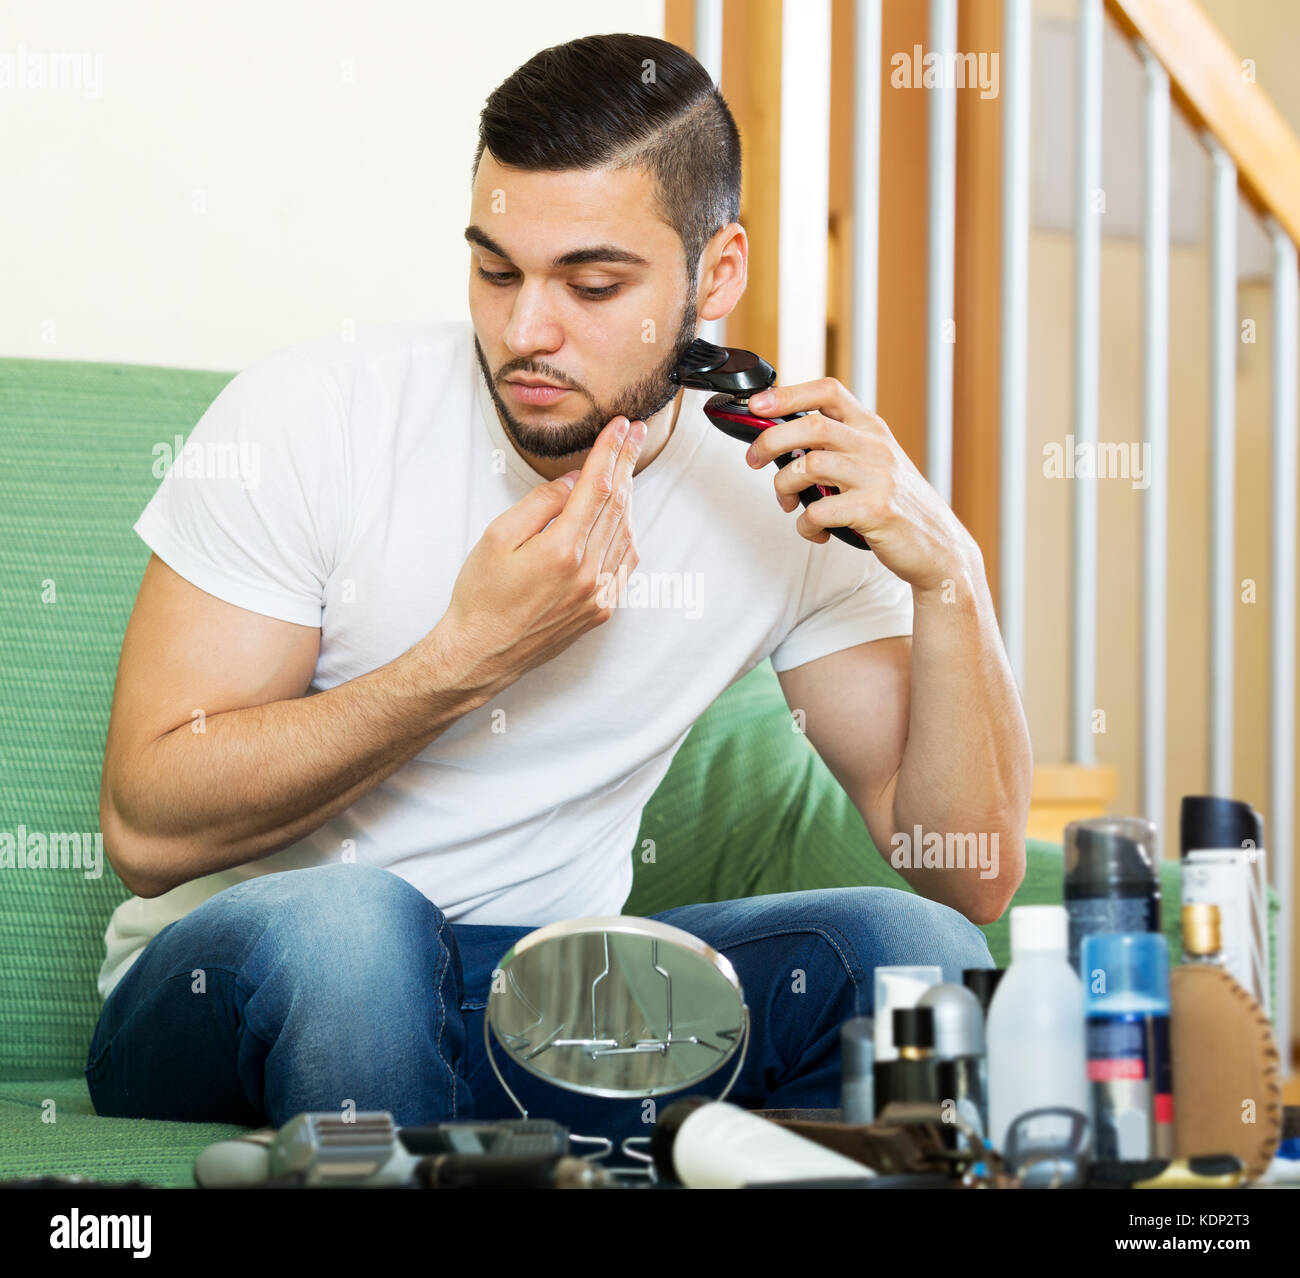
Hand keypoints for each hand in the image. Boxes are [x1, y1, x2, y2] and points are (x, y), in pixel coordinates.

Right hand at [432, 415, 644, 696]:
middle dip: (626, 464)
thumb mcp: (497, 537)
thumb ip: (540, 503)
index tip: (619, 426)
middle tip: (633, 434)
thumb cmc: (481, 596)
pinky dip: (625, 533)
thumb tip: (574, 481)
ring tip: (624, 468)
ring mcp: (599, 594)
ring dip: (627, 497)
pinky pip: (624, 563)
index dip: (610, 451)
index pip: (597, 487)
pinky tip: (620, 517)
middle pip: (618, 505)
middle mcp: (588, 573)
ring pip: (625, 533)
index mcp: (562, 550)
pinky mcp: (600, 609)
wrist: (482, 653)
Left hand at [744, 378, 978, 592]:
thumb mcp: (874, 464)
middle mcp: (875, 447)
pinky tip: (814, 530)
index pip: (828, 391)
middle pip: (811, 425)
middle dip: (770, 441)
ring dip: (784, 486)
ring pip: (809, 465)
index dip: (788, 394)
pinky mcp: (875, 511)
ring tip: (786, 502)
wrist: (939, 548)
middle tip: (754, 460)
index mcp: (872, 429)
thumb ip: (839, 447)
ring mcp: (877, 477)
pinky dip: (805, 524)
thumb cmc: (898, 507)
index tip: (757, 405)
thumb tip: (782, 442)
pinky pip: (818, 511)